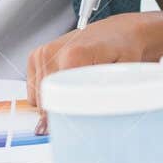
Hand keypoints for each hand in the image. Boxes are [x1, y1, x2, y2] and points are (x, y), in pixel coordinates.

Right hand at [26, 9, 162, 131]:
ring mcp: (43, 52)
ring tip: (78, 95)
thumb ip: (103, 100)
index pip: (54, 102)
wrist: (125, 31)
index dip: (62, 120)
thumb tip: (88, 126)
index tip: (71, 130)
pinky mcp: (38, 55)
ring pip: (38, 96)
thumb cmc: (128, 51)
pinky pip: (35, 86)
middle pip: (44, 101)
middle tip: (80, 115)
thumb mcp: (124, 78)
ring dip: (53, 102)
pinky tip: (68, 88)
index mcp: (74, 56)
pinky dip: (48, 93)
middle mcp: (53, 52)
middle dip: (58, 113)